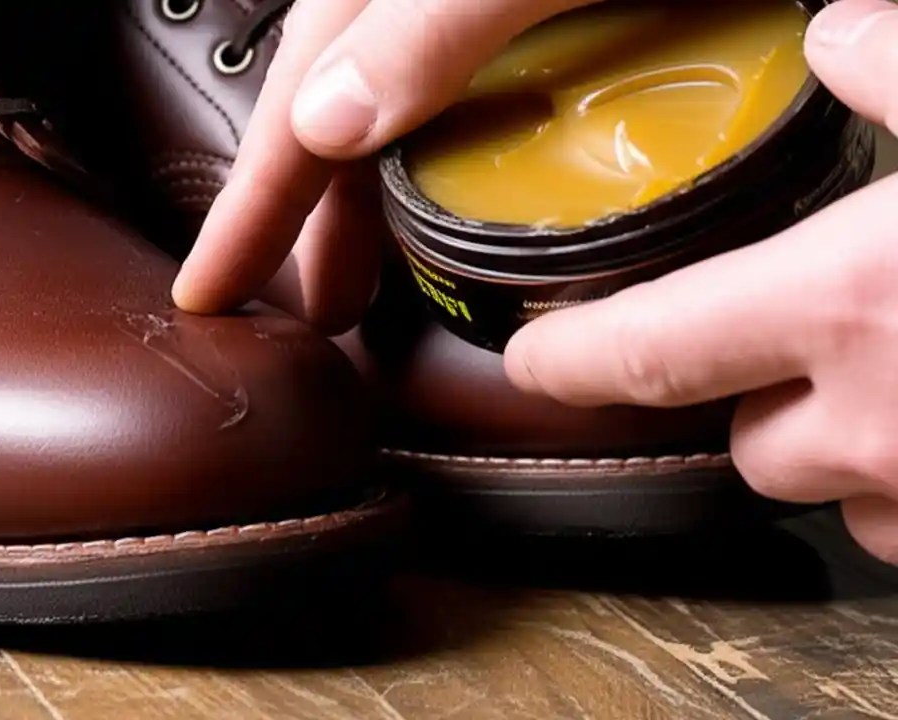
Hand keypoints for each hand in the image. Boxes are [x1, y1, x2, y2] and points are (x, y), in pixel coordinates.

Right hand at [172, 0, 594, 332]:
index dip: (249, 208)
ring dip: (366, 195)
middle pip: (327, 115)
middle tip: (306, 306)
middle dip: (305, 220)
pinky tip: (443, 176)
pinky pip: (443, 87)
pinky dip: (431, 148)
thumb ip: (432, 26)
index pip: (291, 108)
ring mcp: (452, 2)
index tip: (212, 288)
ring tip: (364, 274)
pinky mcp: (512, 8)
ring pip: (382, 106)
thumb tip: (328, 125)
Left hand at [503, 0, 897, 562]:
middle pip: (744, 441)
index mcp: (848, 303)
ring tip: (874, 375)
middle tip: (767, 341)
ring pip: (833, 491)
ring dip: (830, 442)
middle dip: (737, 397)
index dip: (568, 361)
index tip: (531, 361)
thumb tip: (833, 32)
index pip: (645, 350)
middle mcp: (878, 423)